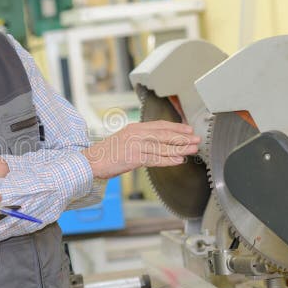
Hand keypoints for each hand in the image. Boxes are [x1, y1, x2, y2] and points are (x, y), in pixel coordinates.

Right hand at [82, 120, 200, 179]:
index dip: (176, 127)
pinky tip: (178, 160)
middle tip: (196, 139)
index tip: (189, 130)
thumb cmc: (107, 153)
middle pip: (164, 134)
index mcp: (135, 128)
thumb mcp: (125, 140)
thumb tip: (159, 143)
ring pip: (162, 146)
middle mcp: (136, 134)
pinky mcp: (133, 158)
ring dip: (179, 148)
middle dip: (182, 137)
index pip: (160, 125)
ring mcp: (135, 145)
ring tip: (192, 150)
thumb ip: (141, 139)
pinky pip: (154, 159)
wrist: (91, 161)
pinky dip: (168, 160)